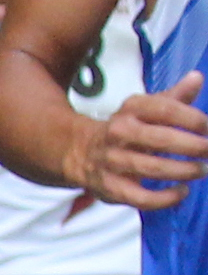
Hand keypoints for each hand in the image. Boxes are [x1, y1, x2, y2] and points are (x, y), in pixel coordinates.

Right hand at [74, 72, 207, 210]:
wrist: (77, 150)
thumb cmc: (126, 129)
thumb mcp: (144, 109)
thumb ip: (174, 97)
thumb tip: (198, 77)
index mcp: (130, 110)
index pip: (166, 109)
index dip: (194, 119)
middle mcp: (119, 132)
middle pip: (161, 140)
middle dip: (194, 147)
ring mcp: (113, 161)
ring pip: (153, 168)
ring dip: (184, 171)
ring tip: (203, 170)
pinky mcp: (111, 187)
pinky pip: (141, 197)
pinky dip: (166, 198)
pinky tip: (182, 191)